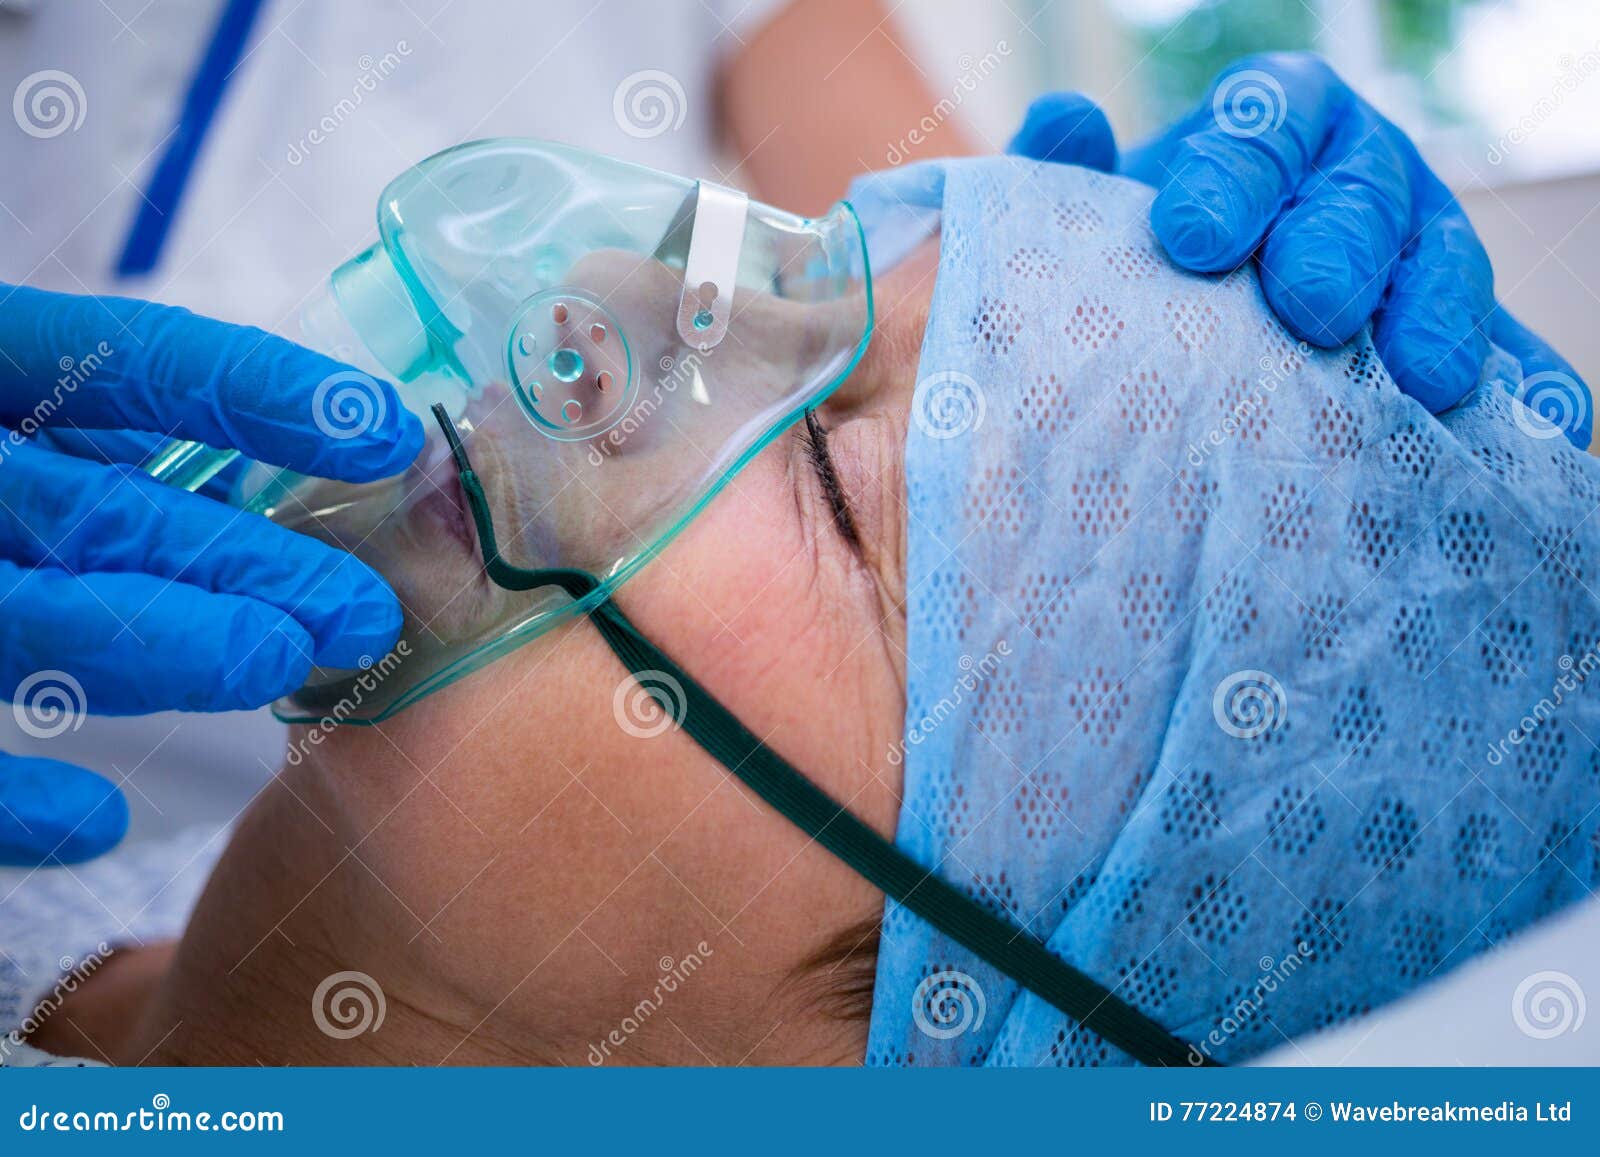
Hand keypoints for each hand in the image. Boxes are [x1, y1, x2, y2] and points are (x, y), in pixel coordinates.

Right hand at [0, 284, 424, 864]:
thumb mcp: (26, 421)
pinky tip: (93, 822)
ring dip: (154, 649)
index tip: (385, 432)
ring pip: (25, 618)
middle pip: (93, 512)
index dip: (258, 391)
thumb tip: (345, 452)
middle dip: (237, 562)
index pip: (131, 363)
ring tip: (277, 668)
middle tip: (361, 612)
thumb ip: (138, 436)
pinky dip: (0, 795)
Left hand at [1008, 53, 1591, 447]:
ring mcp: (1413, 254)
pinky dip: (1529, 386)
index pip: (1269, 120)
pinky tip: (1550, 428)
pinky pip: (1508, 354)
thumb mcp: (1087, 225)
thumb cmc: (1136, 270)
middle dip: (1339, 246)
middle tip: (1309, 307)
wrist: (1175, 341)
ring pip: (1442, 264)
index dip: (1236, 171)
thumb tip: (1069, 122)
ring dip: (1439, 315)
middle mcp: (1353, 180)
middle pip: (1362, 193)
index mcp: (1271, 130)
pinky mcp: (1448, 334)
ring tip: (1427, 377)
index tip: (1191, 237)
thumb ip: (1066, 177)